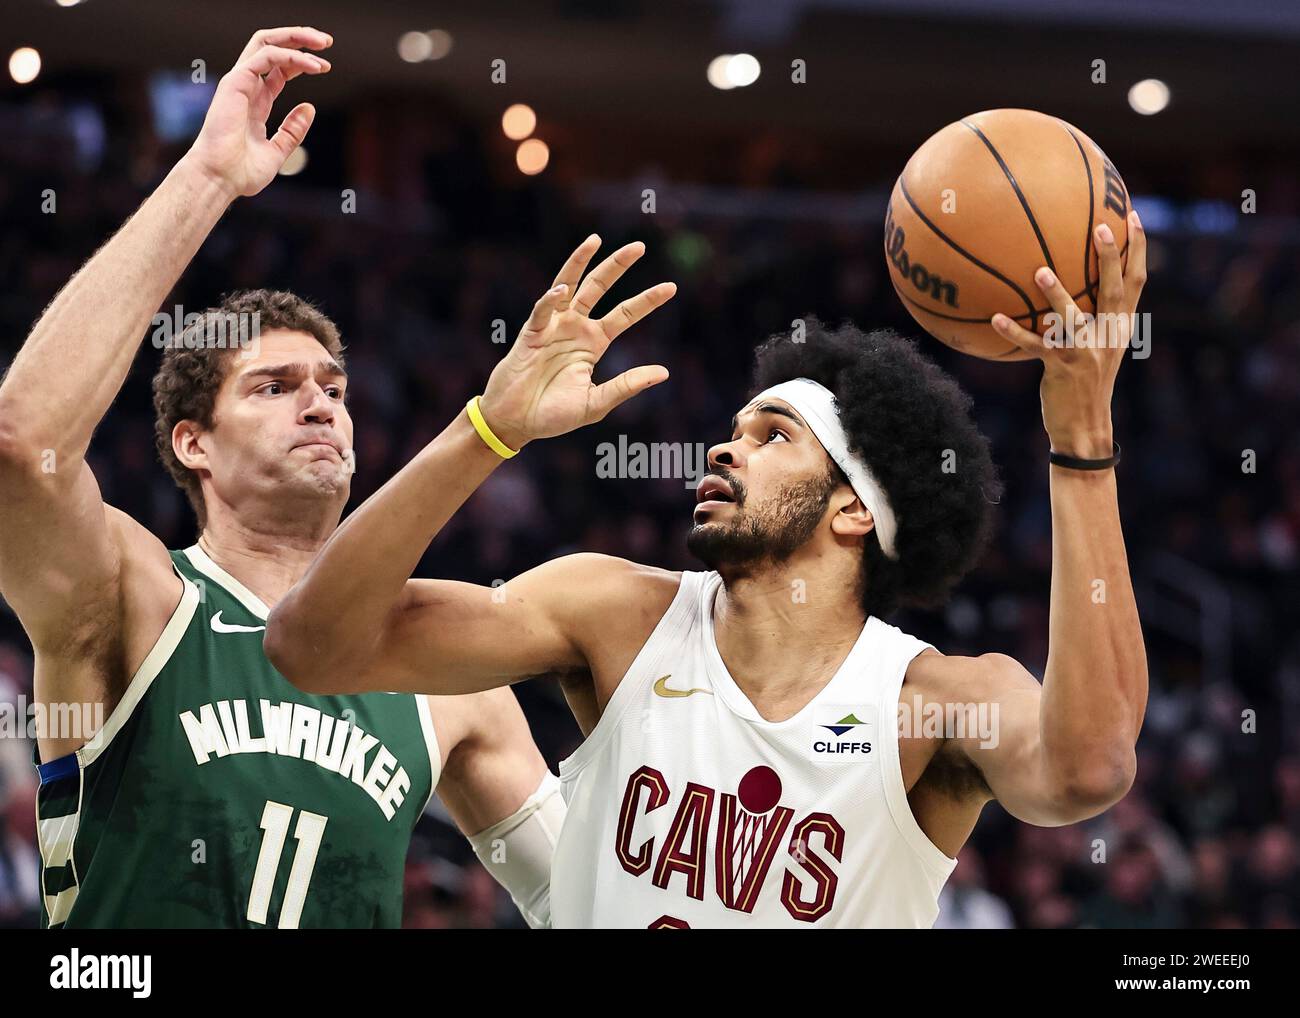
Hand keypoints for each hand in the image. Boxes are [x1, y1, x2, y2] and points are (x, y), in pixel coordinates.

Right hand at [182, 27, 332, 197]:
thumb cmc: (241, 172)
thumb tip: (309, 108)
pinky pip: (265, 56)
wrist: (221, 179)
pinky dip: (291, 56)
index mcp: (255, 101)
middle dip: (298, 38)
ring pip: (266, 43)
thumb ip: (292, 130)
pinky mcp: (235, 83)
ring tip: (323, 44)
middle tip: (326, 41)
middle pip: (271, 47)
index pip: (278, 68)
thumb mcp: (277, 150)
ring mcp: (239, 83)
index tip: (325, 66)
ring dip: (296, 38)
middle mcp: (246, 87)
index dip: (301, 61)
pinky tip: (312, 66)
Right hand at [479, 236, 676, 447]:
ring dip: (580, 261)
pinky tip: (562, 291)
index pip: (625, 314)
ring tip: (595, 240)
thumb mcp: (597, 403)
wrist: (516, 423)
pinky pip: (542, 310)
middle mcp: (575, 328)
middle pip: (599, 288)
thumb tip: (664, 372)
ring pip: (569, 285)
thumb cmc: (554, 415)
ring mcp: (552, 326)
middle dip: (618, 266)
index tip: (671, 287)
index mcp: (594, 343)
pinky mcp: (531, 333)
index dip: (647, 300)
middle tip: (640, 246)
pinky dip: (551, 298)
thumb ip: (627, 386)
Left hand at [991, 210, 1147, 457]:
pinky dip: (1014, 332)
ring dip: (1055, 294)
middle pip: (1114, 290)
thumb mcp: (1098, 349)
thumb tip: (1074, 284)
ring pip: (1071, 318)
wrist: (1085, 426)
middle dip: (1110, 258)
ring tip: (1039, 270)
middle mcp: (1108, 336)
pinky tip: (996, 318)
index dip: (1137, 250)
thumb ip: (1093, 319)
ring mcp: (1086, 352)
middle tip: (1101, 227)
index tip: (1133, 217)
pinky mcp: (1061, 368)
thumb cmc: (1085, 382)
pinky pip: (1035, 345)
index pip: (1136, 282)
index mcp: (1120, 327)